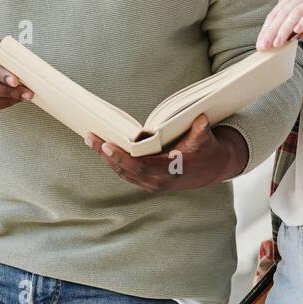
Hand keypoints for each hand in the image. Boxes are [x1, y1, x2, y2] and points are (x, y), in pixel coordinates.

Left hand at [85, 114, 247, 191]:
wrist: (212, 168)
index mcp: (169, 172)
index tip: (107, 146)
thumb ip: (200, 129)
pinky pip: (127, 172)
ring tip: (91, 140)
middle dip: (105, 154)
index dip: (122, 157)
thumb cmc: (206, 150)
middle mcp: (157, 182)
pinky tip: (104, 149)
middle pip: (125, 169)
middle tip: (90, 137)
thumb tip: (199, 119)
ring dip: (106, 158)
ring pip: (123, 172)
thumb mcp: (205, 138)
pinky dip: (114, 161)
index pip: (140, 166)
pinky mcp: (148, 181)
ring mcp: (151, 184)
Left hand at [256, 0, 302, 50]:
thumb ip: (288, 25)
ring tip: (277, 43)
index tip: (260, 43)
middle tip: (264, 46)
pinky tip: (297, 31)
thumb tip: (273, 42)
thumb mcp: (299, 16)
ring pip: (294, 14)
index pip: (274, 14)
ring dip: (284, 30)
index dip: (266, 29)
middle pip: (281, 15)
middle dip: (271, 31)